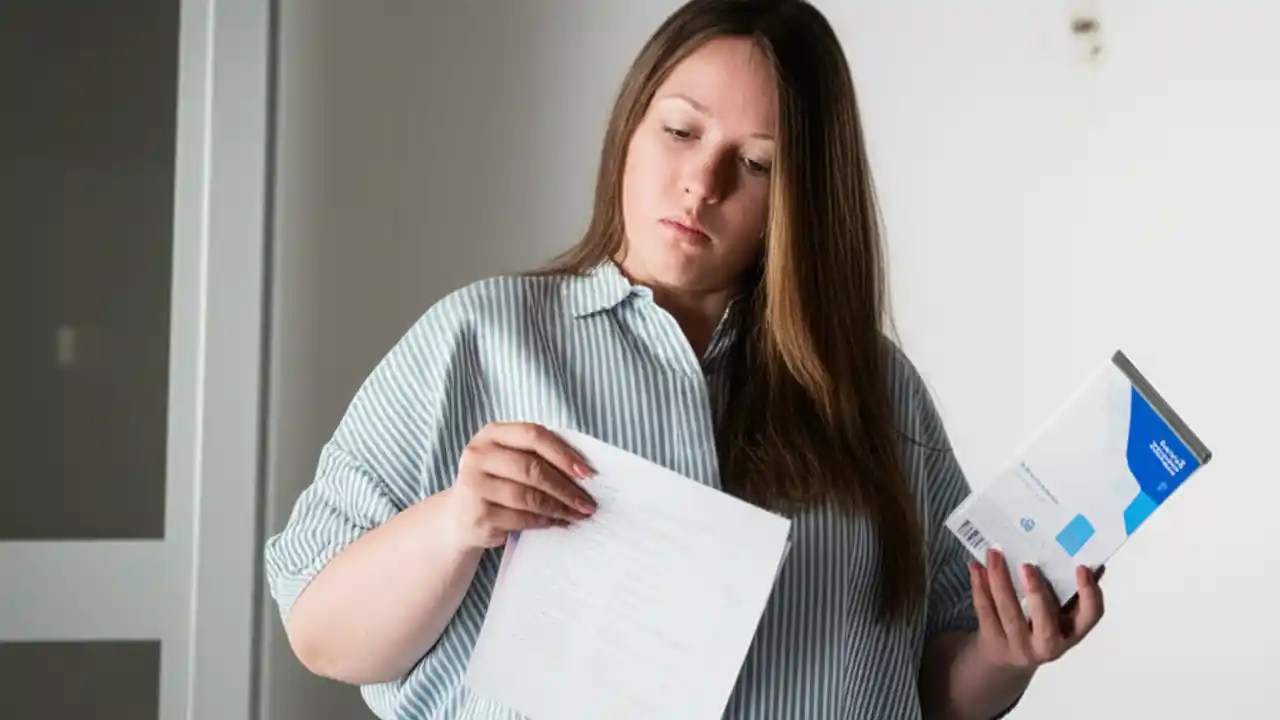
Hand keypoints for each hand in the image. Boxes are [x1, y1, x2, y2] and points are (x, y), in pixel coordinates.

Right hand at [444, 422, 596, 548]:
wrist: (459, 517)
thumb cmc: (496, 482)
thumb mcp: (509, 459)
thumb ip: (538, 456)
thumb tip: (583, 471)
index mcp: (491, 434)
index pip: (533, 435)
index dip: (563, 453)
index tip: (587, 472)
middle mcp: (478, 456)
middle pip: (532, 468)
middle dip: (566, 487)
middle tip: (587, 502)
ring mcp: (474, 486)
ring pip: (528, 497)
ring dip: (559, 507)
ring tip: (577, 514)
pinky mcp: (478, 516)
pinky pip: (521, 518)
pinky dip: (544, 521)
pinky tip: (557, 522)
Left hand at [968, 548, 1104, 670]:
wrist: (1006, 657)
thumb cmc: (1039, 625)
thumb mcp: (1059, 614)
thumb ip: (1072, 591)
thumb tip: (1093, 563)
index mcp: (1071, 633)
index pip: (1090, 616)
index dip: (1089, 594)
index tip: (1081, 568)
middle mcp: (1048, 645)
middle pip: (1044, 621)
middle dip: (1036, 593)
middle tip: (1027, 565)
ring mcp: (1019, 646)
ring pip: (1008, 612)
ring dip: (1000, 581)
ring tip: (994, 555)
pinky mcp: (993, 641)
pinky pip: (985, 611)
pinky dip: (979, 586)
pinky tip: (977, 567)